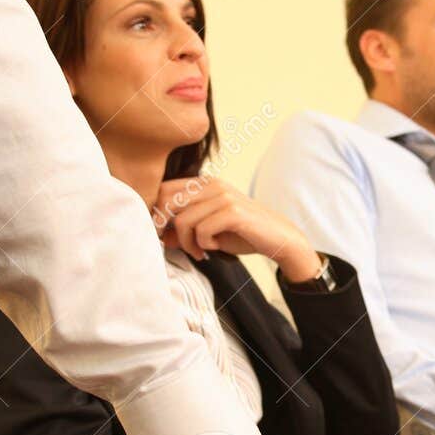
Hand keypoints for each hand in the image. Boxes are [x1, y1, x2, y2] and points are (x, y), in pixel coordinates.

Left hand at [154, 176, 322, 281]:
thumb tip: (159, 234)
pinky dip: (203, 245)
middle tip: (176, 246)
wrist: (278, 238)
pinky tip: (214, 248)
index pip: (163, 190)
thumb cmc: (242, 234)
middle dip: (165, 229)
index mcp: (204, 183)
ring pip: (182, 220)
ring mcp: (223, 196)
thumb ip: (184, 228)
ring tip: (200, 251)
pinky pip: (201, 231)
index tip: (164, 235)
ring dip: (187, 243)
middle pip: (167, 203)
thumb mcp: (208, 230)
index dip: (156, 214)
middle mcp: (212, 184)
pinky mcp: (232, 211)